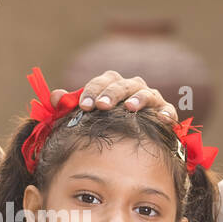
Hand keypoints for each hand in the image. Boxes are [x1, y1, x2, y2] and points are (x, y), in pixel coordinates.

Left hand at [51, 70, 176, 121]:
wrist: (132, 139)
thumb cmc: (105, 123)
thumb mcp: (86, 114)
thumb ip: (69, 105)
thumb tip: (55, 97)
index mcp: (112, 85)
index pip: (101, 82)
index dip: (91, 92)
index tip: (83, 106)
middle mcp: (132, 87)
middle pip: (122, 85)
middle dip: (111, 94)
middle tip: (101, 106)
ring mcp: (150, 98)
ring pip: (145, 93)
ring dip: (138, 99)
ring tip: (130, 107)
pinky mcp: (165, 111)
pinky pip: (167, 110)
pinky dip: (166, 113)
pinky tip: (162, 119)